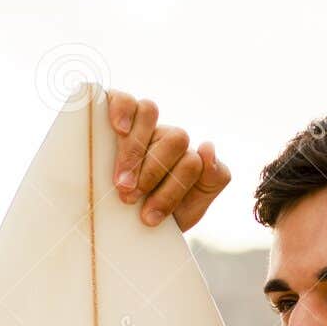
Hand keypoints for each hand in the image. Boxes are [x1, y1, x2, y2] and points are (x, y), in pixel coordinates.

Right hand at [106, 89, 231, 231]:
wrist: (120, 225)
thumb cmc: (152, 214)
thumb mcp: (189, 208)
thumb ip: (212, 180)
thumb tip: (207, 148)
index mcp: (185, 157)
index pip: (193, 162)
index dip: (172, 190)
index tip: (149, 215)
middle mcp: (165, 137)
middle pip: (176, 138)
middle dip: (153, 173)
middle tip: (130, 198)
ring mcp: (141, 123)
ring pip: (150, 113)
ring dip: (134, 151)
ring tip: (120, 182)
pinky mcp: (114, 111)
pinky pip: (123, 99)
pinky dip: (122, 111)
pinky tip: (118, 129)